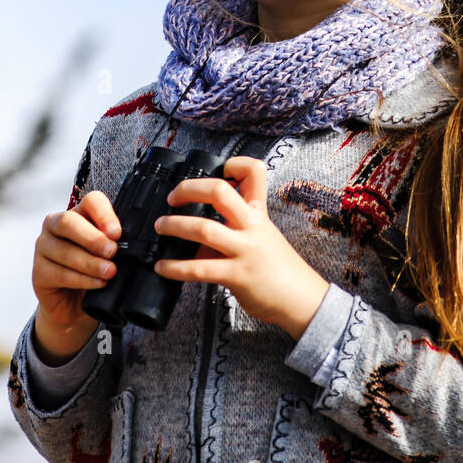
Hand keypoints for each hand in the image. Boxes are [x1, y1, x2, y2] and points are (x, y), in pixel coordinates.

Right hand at [32, 190, 121, 343]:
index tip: (117, 233)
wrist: (74, 305)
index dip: (104, 214)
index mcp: (78, 213)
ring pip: (64, 249)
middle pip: (69, 221)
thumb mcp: (108, 255)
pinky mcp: (38, 272)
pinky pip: (58, 272)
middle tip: (113, 252)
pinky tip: (97, 284)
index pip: (90, 201)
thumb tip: (137, 244)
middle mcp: (55, 225)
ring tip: (109, 272)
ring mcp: (43, 247)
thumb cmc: (94, 272)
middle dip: (93, 238)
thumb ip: (116, 244)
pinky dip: (81, 279)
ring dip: (90, 262)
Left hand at [152, 157, 328, 340]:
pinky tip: (162, 267)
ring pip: (204, 229)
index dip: (235, 163)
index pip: (254, 172)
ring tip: (161, 227)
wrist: (301, 299)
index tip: (219, 169)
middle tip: (173, 198)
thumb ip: (234, 226)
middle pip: (219, 191)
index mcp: (257, 213)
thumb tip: (197, 227)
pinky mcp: (237, 276)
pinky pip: (199, 270)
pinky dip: (175, 268)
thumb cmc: (279, 268)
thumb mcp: (263, 235)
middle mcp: (251, 226)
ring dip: (175, 226)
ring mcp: (244, 250)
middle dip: (189, 189)